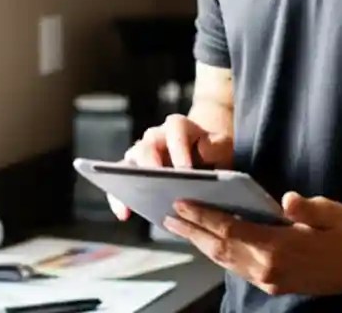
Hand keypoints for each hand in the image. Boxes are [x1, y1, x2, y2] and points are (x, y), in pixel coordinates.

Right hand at [106, 114, 233, 220]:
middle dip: (149, 167)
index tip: (185, 171)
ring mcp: (140, 154)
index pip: (176, 132)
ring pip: (128, 164)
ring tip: (131, 205)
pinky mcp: (133, 173)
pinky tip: (124, 214)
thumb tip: (204, 151)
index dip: (179, 150)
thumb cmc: (212, 148)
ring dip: (127, 184)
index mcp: (177, 127)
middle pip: (146, 147)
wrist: (204, 151)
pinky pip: (120, 183)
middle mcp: (154, 137)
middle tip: (155, 187)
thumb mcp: (222, 145)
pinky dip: (119, 198)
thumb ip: (218, 146)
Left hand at [161, 191, 341, 297]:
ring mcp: (270, 280)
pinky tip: (209, 242)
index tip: (181, 204)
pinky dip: (218, 254)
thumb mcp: (334, 214)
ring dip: (201, 244)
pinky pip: (237, 268)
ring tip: (181, 227)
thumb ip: (308, 208)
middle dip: (192, 231)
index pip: (231, 230)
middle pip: (220, 248)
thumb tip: (289, 200)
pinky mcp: (273, 284)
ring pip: (225, 261)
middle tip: (168, 216)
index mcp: (281, 248)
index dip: (204, 217)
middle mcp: (269, 269)